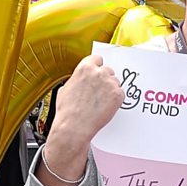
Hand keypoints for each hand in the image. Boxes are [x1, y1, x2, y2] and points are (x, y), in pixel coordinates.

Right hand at [42, 55, 122, 185]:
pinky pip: (120, 93)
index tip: (97, 71)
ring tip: (100, 101)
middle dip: (105, 79)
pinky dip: (115, 99)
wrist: (74, 126)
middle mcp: (99, 73)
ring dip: (111, 89)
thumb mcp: (65, 88)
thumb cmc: (67, 110)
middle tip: (98, 91)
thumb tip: (81, 79)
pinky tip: (105, 106)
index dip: (97, 66)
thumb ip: (77, 79)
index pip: (97, 59)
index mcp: (85, 68)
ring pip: (115, 81)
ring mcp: (110, 83)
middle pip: (108, 70)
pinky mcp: (118, 94)